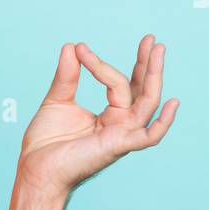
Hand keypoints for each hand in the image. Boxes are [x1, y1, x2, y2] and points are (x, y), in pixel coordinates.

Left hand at [17, 35, 177, 197]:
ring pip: (147, 103)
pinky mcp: (117, 147)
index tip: (80, 48)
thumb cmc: (46, 143)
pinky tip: (173, 104)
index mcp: (109, 114)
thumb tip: (71, 46)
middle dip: (147, 64)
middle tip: (150, 40)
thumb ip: (67, 76)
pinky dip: (163, 123)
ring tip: (155, 51)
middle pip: (142, 90)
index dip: (101, 64)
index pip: (118, 83)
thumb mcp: (57, 101)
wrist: (35, 169)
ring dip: (153, 76)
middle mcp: (120, 124)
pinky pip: (148, 137)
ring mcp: (121, 135)